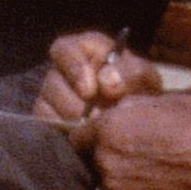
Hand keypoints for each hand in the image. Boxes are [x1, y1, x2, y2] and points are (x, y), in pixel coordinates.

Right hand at [35, 31, 162, 128]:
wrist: (138, 126)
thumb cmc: (140, 93)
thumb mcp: (145, 78)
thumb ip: (131, 72)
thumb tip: (106, 81)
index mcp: (84, 51)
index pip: (63, 50)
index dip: (73, 68)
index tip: (89, 91)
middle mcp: (62, 71)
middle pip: (52, 82)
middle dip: (76, 105)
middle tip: (97, 120)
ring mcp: (51, 96)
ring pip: (45, 106)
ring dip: (71, 121)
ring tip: (94, 132)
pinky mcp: (48, 119)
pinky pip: (46, 126)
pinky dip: (63, 134)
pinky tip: (83, 139)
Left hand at [89, 94, 190, 189]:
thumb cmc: (188, 129)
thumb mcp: (153, 104)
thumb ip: (122, 110)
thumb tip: (107, 116)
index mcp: (107, 129)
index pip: (76, 137)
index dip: (88, 140)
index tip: (98, 143)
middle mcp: (105, 158)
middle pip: (90, 161)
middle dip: (104, 159)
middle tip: (129, 159)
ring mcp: (114, 185)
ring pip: (104, 183)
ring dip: (116, 180)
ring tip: (144, 174)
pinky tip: (151, 188)